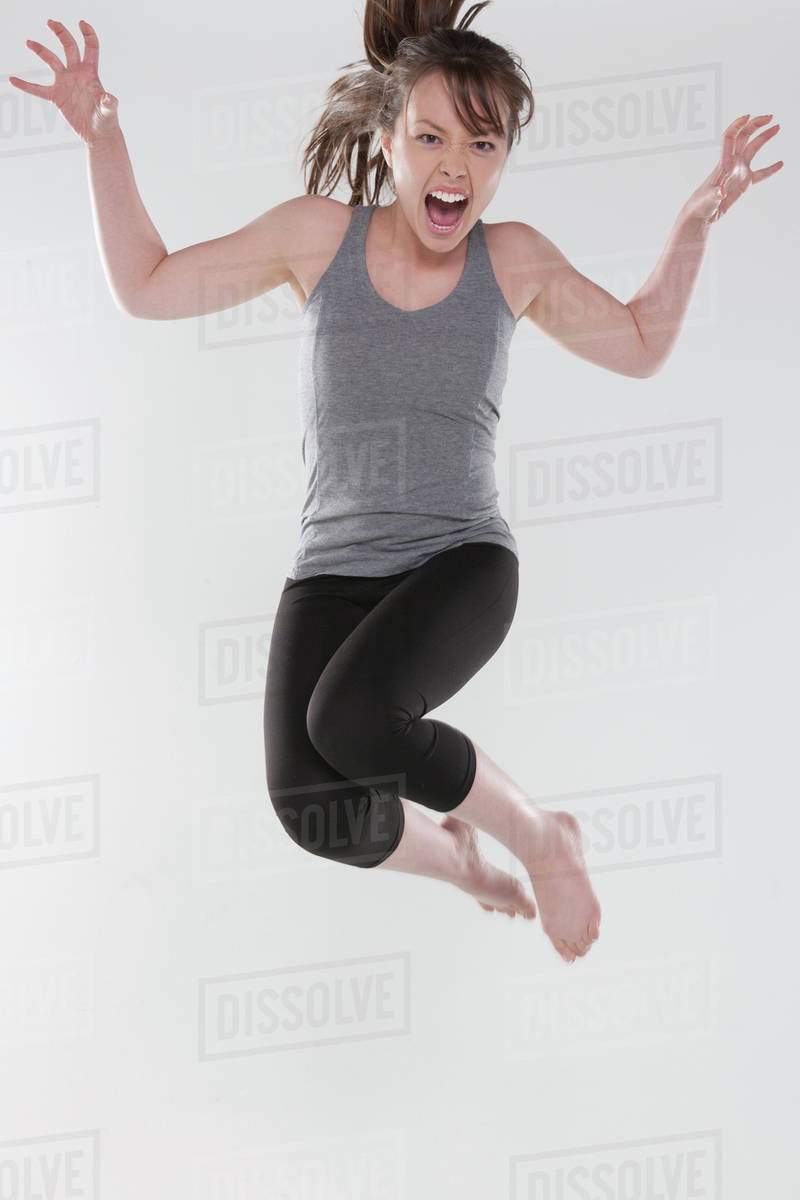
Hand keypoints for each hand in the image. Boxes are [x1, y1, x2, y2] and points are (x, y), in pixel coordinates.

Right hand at [8, 19, 118, 145]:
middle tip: (51, 22)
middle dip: (61, 33)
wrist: (97, 134)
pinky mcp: (57, 96)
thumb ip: (109, 104)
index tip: (81, 23)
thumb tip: (108, 99)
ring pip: (52, 61)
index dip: (87, 34)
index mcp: (91, 73)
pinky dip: (26, 86)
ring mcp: (66, 83)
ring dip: (41, 50)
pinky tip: (13, 80)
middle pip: (69, 47)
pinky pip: (38, 90)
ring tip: (29, 42)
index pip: (90, 48)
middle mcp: (77, 73)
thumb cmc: (106, 121)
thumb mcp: (109, 112)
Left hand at [687, 113, 782, 224]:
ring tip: (777, 127)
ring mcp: (739, 172)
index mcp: (723, 163)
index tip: (749, 116)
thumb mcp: (707, 200)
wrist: (701, 214)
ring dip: (764, 137)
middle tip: (770, 117)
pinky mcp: (744, 183)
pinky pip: (760, 173)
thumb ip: (715, 195)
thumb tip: (721, 192)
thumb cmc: (700, 206)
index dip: (738, 125)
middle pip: (744, 137)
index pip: (730, 138)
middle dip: (756, 125)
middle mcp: (732, 163)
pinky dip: (770, 169)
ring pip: (753, 149)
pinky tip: (780, 164)